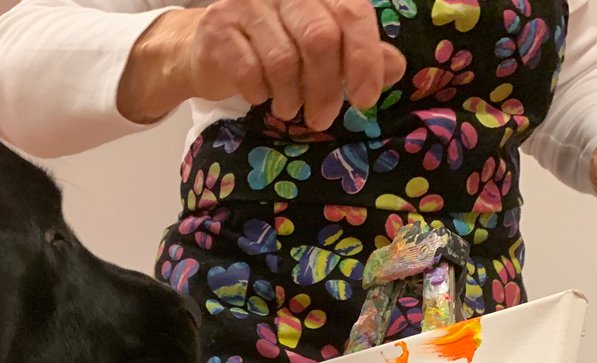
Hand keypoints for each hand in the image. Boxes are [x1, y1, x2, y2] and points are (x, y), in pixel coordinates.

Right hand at [120, 0, 406, 129]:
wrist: (201, 50)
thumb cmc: (268, 48)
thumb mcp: (317, 51)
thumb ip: (357, 54)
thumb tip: (394, 68)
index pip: (352, 13)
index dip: (364, 58)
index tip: (364, 98)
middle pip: (320, 38)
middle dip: (326, 88)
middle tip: (324, 118)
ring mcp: (248, 4)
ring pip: (284, 60)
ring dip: (291, 98)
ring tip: (290, 109)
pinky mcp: (218, 28)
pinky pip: (249, 71)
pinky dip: (259, 94)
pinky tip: (259, 97)